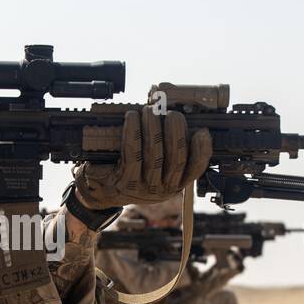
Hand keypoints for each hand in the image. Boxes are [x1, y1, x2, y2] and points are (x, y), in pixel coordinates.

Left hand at [72, 105, 211, 209]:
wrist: (101, 192)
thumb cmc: (131, 171)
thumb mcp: (154, 167)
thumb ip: (167, 147)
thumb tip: (174, 115)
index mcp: (175, 184)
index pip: (195, 169)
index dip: (202, 151)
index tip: (202, 131)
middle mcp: (162, 190)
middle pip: (176, 159)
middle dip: (176, 132)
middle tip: (172, 113)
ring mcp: (143, 189)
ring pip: (154, 154)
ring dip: (153, 127)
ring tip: (150, 110)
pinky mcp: (124, 182)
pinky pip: (132, 153)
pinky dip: (133, 132)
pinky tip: (132, 118)